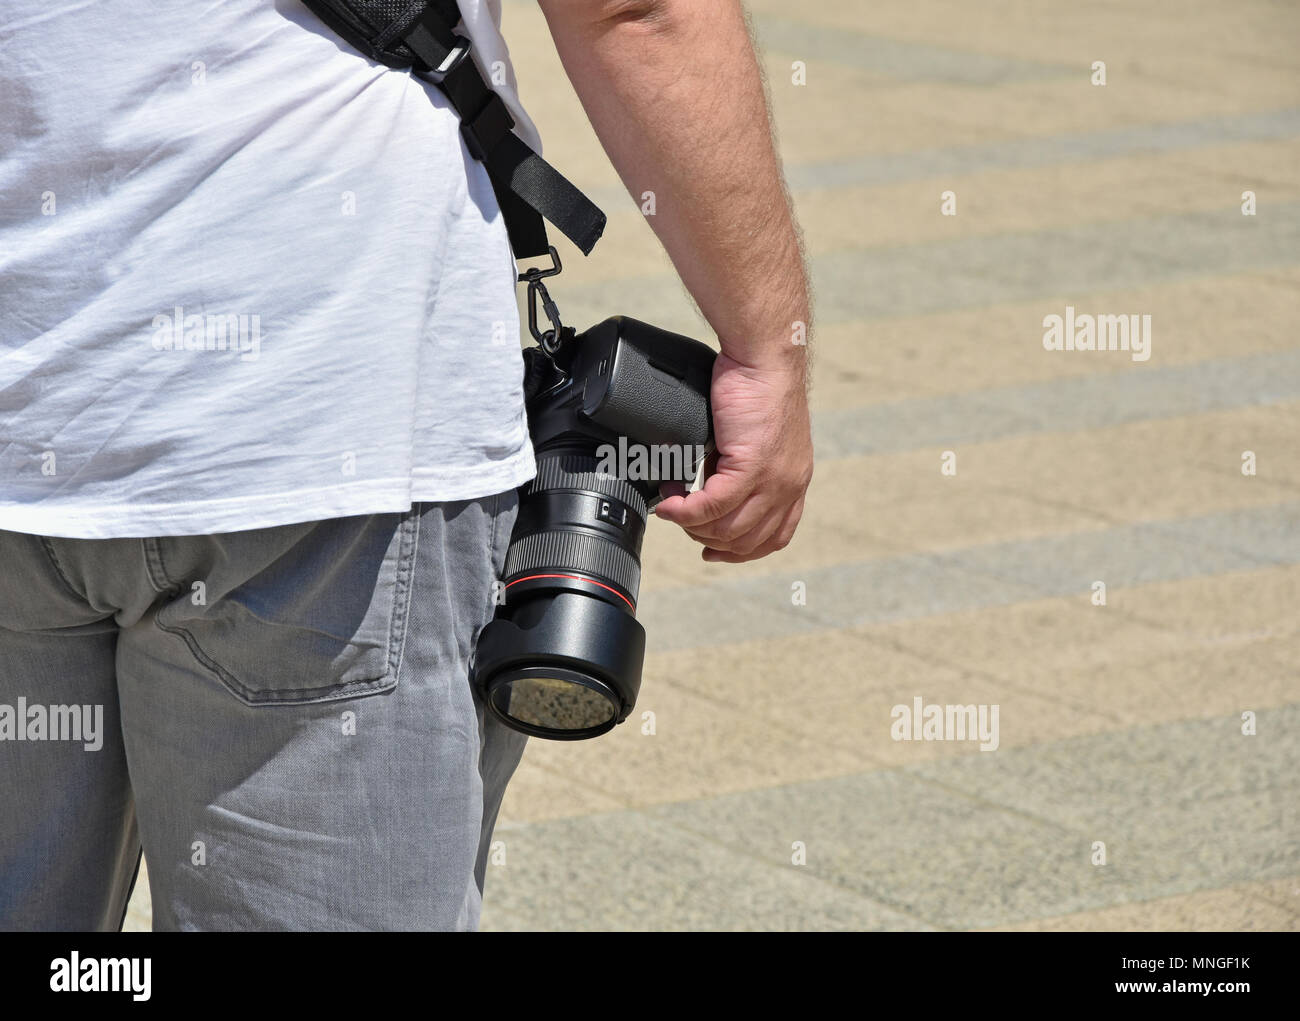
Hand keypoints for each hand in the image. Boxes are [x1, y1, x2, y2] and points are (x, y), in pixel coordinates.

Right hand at [655, 351, 812, 562]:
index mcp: (793, 480)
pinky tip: (670, 500)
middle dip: (707, 539)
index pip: (774, 536)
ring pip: (728, 529)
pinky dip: (686, 510)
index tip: (712, 549)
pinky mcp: (752, 468)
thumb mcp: (752, 437)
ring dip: (692, 525)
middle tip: (681, 519)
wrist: (764, 358)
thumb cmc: (755, 385)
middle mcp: (788, 486)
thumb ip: (737, 467)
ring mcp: (772, 481)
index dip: (741, 551)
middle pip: (746, 540)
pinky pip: (713, 506)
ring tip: (672, 504)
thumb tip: (707, 484)